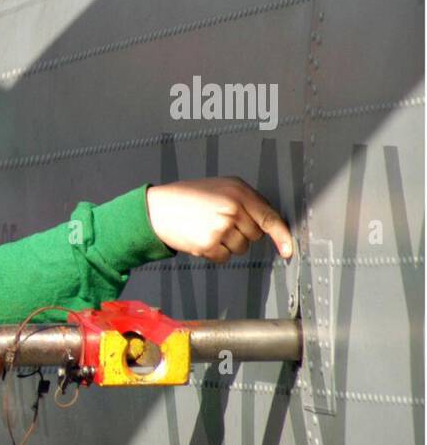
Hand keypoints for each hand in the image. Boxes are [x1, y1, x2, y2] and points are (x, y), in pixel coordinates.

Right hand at [146, 177, 292, 262]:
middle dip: (242, 234)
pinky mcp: (209, 244)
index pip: (269, 217)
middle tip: (220, 224)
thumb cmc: (186, 198)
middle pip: (254, 235)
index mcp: (238, 192)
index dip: (282, 236)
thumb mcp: (219, 187)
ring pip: (240, 248)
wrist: (156, 209)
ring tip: (207, 229)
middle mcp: (233, 208)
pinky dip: (214, 252)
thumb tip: (266, 222)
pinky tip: (201, 238)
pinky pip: (224, 257)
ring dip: (227, 244)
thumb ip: (244, 200)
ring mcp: (222, 227)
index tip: (288, 250)